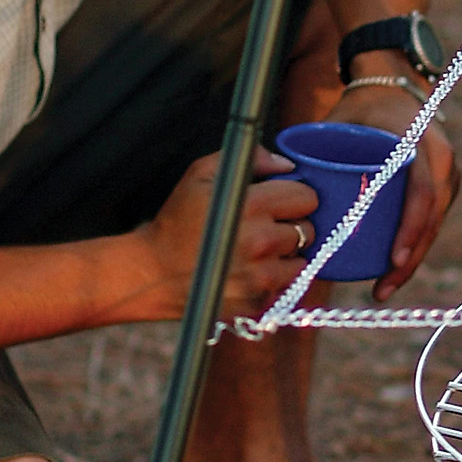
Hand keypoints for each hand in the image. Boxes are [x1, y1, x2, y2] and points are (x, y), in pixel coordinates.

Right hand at [138, 147, 317, 317]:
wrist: (154, 273)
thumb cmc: (178, 220)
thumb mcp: (202, 174)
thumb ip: (250, 160)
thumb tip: (288, 165)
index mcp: (252, 206)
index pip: (307, 198)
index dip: (295, 198)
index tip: (282, 202)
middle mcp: (262, 242)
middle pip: (308, 230)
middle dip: (292, 226)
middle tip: (266, 227)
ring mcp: (261, 276)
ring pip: (301, 261)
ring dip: (286, 255)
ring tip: (256, 251)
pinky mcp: (258, 301)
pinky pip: (283, 287)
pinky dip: (273, 279)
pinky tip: (248, 272)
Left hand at [325, 81, 459, 300]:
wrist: (393, 88)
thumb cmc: (359, 109)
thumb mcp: (339, 122)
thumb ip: (314, 149)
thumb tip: (275, 184)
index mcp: (417, 142)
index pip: (422, 192)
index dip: (410, 228)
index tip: (393, 259)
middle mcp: (441, 159)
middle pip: (431, 218)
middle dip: (409, 259)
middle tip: (383, 287)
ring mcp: (447, 174)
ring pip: (434, 225)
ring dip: (412, 259)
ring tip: (384, 286)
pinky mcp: (445, 187)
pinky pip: (433, 222)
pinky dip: (415, 246)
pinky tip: (395, 270)